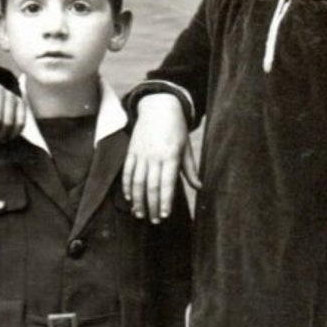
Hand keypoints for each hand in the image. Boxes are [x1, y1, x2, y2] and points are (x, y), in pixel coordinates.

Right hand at [122, 93, 198, 221]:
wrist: (159, 106)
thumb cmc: (176, 128)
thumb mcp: (186, 147)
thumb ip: (190, 169)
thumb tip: (199, 187)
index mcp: (170, 156)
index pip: (167, 184)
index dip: (165, 201)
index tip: (165, 215)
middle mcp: (154, 156)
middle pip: (151, 187)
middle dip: (152, 206)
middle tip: (154, 220)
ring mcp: (141, 154)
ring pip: (137, 182)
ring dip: (138, 200)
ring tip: (139, 214)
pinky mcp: (131, 151)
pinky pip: (127, 172)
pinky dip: (127, 186)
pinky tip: (129, 198)